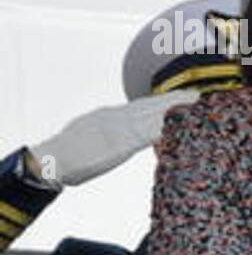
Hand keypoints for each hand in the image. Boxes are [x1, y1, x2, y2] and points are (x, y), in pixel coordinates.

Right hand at [29, 89, 201, 186]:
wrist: (50, 160)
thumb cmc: (69, 153)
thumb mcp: (92, 134)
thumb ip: (111, 132)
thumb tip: (126, 136)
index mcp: (110, 115)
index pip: (141, 105)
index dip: (162, 101)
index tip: (180, 97)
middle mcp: (115, 117)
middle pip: (151, 105)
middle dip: (174, 100)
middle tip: (197, 95)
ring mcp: (117, 129)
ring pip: (152, 115)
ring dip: (174, 109)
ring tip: (194, 103)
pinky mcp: (117, 144)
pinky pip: (144, 134)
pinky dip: (162, 128)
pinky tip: (175, 125)